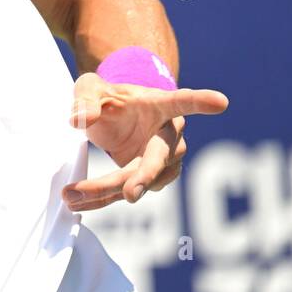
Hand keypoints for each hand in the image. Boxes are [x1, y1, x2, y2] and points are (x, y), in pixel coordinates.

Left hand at [62, 71, 227, 210]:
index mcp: (161, 105)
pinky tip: (76, 202)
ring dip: (104, 191)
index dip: (199, 101)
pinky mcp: (149, 179)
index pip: (181, 101)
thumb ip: (85, 100)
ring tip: (71, 195)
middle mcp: (169, 136)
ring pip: (137, 181)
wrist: (115, 114)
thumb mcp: (90, 89)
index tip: (220, 102)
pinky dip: (100, 198)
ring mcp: (163, 161)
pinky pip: (125, 191)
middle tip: (129, 194)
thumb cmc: (109, 97)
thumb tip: (79, 120)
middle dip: (144, 177)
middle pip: (156, 159)